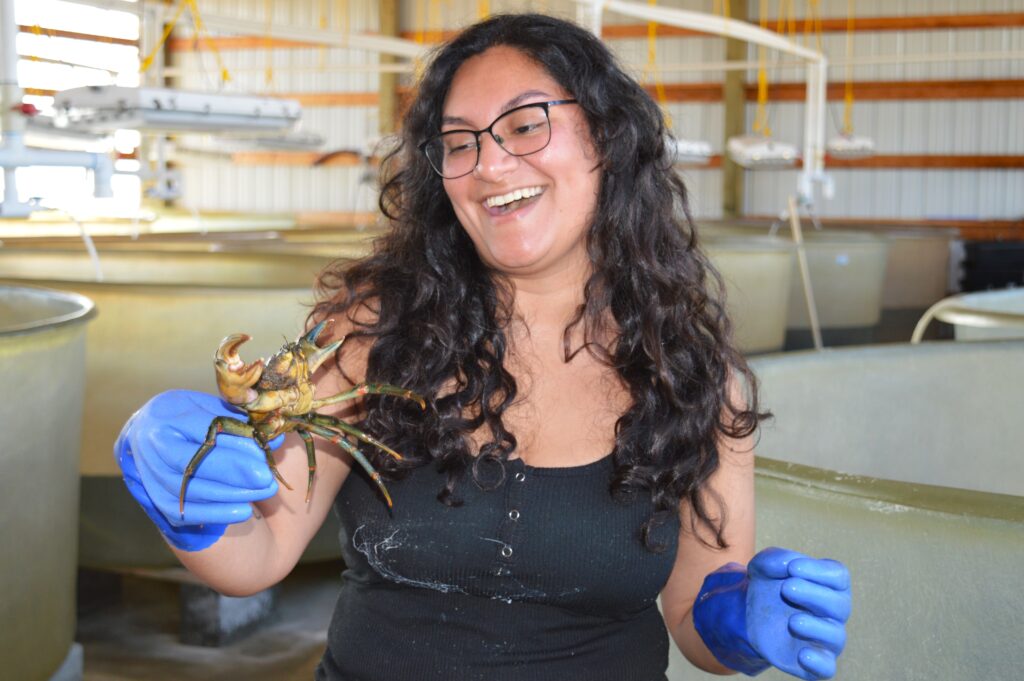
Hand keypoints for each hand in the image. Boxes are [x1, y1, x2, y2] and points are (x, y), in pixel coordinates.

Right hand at [114, 390, 282, 551]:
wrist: (152, 435)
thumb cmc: (190, 417)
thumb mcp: (212, 408)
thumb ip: (240, 422)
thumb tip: (273, 439)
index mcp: (165, 414)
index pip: (203, 433)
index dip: (236, 446)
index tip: (263, 456)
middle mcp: (151, 447)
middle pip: (194, 465)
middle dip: (235, 473)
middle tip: (266, 478)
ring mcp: (151, 476)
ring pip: (192, 491)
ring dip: (231, 495)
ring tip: (263, 492)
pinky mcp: (157, 500)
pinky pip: (186, 513)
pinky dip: (216, 514)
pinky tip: (243, 511)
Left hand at [693, 547, 850, 679]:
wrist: (748, 615)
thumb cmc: (768, 586)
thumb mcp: (764, 566)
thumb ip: (775, 559)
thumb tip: (787, 564)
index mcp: (828, 585)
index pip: (838, 576)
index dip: (819, 571)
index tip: (793, 568)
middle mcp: (833, 612)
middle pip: (839, 604)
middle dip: (814, 595)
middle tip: (787, 588)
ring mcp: (825, 638)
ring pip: (835, 636)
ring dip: (815, 628)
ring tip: (792, 621)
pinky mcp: (813, 661)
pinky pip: (826, 668)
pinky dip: (818, 663)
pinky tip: (802, 654)